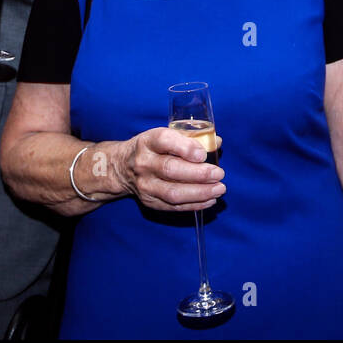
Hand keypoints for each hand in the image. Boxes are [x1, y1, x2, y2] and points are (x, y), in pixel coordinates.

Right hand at [111, 127, 225, 211]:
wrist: (123, 167)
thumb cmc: (153, 149)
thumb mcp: (166, 136)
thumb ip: (191, 138)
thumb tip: (216, 142)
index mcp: (148, 142)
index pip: (165, 141)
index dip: (186, 148)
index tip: (203, 154)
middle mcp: (144, 163)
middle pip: (170, 169)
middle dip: (198, 173)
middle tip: (219, 173)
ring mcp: (145, 185)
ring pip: (172, 192)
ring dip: (200, 192)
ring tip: (219, 189)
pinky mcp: (149, 202)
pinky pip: (174, 206)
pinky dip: (195, 204)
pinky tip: (210, 199)